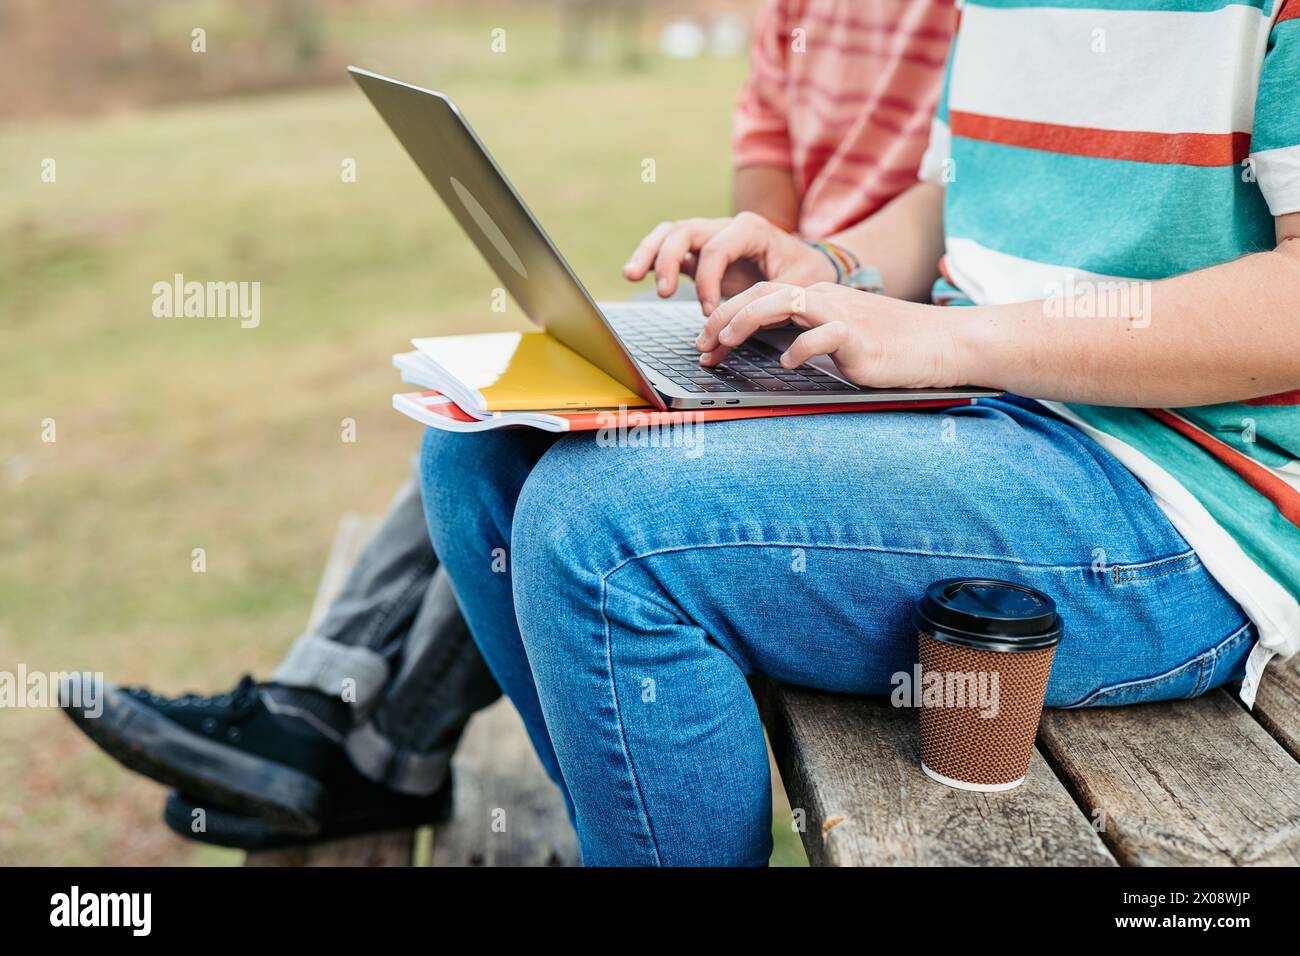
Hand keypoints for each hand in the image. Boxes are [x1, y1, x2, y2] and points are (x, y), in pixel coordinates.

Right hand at [621, 211, 834, 313]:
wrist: (810, 264)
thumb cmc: (804, 274)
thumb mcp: (797, 288)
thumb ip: (764, 309)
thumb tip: (733, 337)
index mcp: (750, 228)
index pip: (716, 249)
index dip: (708, 282)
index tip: (710, 312)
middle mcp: (725, 227)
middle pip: (685, 231)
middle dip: (668, 259)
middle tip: (662, 292)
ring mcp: (709, 237)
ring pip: (670, 234)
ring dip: (649, 253)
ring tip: (630, 275)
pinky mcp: (699, 253)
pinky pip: (669, 248)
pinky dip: (651, 258)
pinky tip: (635, 274)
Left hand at [695, 281, 965, 388]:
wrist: (938, 344)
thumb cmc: (889, 346)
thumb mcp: (840, 338)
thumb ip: (808, 337)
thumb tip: (774, 355)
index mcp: (817, 297)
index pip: (761, 295)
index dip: (727, 314)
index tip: (705, 340)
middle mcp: (824, 299)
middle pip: (762, 294)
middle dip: (723, 318)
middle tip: (701, 345)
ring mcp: (840, 314)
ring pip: (783, 303)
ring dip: (746, 322)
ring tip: (725, 343)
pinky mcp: (857, 336)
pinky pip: (820, 336)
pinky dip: (799, 349)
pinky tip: (787, 364)